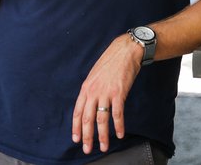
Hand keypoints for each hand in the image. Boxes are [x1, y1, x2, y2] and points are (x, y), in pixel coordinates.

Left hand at [71, 34, 142, 153]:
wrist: (125, 51)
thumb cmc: (110, 63)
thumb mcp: (94, 76)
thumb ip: (91, 90)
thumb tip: (89, 104)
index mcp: (86, 88)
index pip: (77, 112)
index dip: (76, 127)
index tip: (76, 139)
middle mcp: (93, 92)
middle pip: (87, 119)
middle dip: (87, 137)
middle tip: (87, 149)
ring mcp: (106, 92)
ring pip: (101, 119)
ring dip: (103, 135)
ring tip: (104, 146)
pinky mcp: (119, 93)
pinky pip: (117, 114)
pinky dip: (118, 126)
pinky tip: (120, 134)